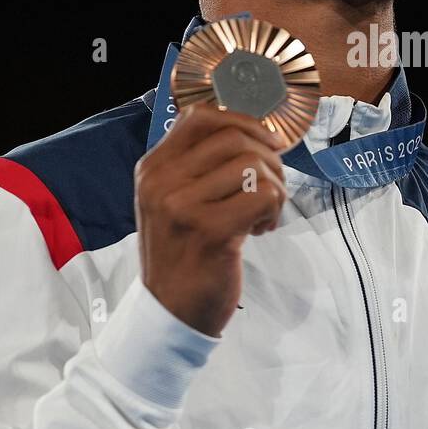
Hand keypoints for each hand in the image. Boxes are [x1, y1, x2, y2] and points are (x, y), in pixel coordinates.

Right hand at [133, 104, 287, 337]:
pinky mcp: (210, 231)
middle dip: (269, 159)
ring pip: (254, 165)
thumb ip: (198, 165)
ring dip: (275, 188)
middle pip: (235, 137)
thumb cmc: (183, 252)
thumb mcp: (173, 201)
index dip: (244, 121)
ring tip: (263, 214)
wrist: (170, 312)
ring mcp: (182, 206)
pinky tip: (261, 229)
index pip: (201, 116)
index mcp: (153, 168)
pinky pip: (263, 195)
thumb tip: (252, 129)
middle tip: (272, 188)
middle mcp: (161, 181)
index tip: (267, 143)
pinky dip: (275, 209)